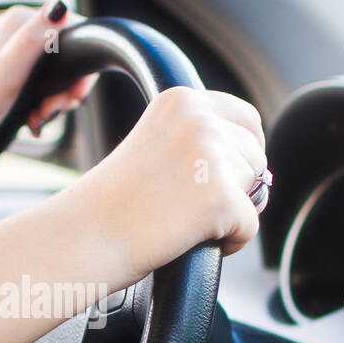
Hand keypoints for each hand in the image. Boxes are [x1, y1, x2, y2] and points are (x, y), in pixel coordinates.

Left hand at [0, 0, 96, 149]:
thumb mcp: (5, 71)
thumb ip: (33, 40)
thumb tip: (60, 5)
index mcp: (21, 23)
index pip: (76, 31)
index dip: (83, 67)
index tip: (74, 97)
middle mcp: (20, 32)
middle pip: (69, 57)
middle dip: (67, 90)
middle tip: (51, 112)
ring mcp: (16, 53)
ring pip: (58, 76)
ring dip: (55, 103)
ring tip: (38, 120)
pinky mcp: (12, 73)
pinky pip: (43, 88)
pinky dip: (42, 107)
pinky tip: (32, 122)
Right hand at [69, 87, 267, 282]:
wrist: (84, 236)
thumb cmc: (113, 203)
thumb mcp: (156, 145)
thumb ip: (198, 138)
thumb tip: (259, 161)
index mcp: (182, 100)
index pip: (247, 118)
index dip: (244, 151)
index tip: (225, 176)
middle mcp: (199, 119)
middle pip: (255, 155)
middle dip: (237, 185)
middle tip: (189, 206)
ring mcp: (211, 156)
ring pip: (257, 189)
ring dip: (232, 212)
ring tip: (184, 222)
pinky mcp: (220, 197)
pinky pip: (250, 225)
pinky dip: (231, 242)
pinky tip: (192, 241)